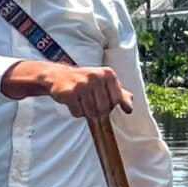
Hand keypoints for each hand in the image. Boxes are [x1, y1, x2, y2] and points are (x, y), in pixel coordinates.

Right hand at [6, 60, 133, 118]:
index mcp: (108, 73)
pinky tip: (72, 101)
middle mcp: (96, 76)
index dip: (109, 105)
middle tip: (88, 102)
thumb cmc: (84, 82)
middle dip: (96, 111)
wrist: (58, 76)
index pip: (117, 100)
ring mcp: (82, 84)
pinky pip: (78, 112)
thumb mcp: (104, 84)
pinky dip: (75, 111)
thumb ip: (120, 95)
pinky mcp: (70, 92)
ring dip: (85, 111)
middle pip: (104, 108)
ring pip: (91, 112)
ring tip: (80, 101)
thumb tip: (130, 108)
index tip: (101, 101)